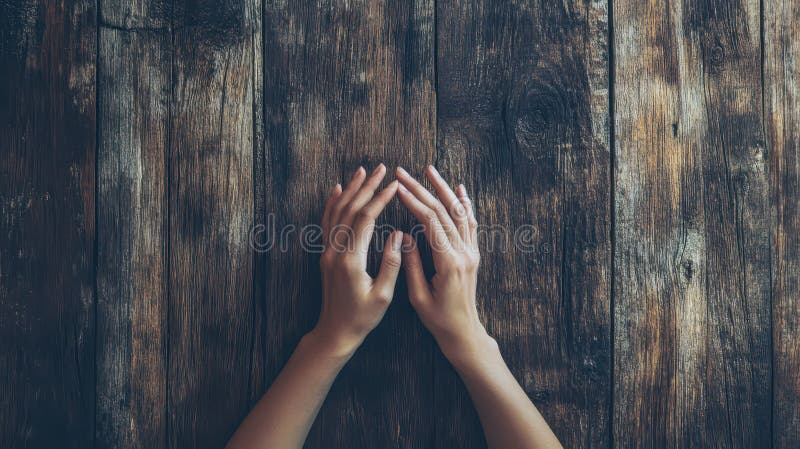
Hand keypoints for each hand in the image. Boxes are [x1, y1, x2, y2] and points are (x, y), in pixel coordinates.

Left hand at [312, 164, 402, 357]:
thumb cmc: (362, 318)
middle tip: (381, 168)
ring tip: (363, 171)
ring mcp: (327, 252)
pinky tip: (339, 190)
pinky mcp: (325, 254)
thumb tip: (397, 234)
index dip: (380, 200)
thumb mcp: (383, 295)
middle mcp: (335, 252)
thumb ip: (391, 263)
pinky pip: (327, 223)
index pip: (366, 220)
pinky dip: (333, 203)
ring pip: (337, 212)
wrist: (335, 331)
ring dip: (351, 190)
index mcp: (350, 260)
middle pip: (350, 210)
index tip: (394, 185)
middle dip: (367, 187)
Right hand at [395, 165, 492, 361]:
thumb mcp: (417, 296)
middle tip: (404, 172)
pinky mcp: (473, 254)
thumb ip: (411, 265)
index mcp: (448, 263)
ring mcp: (471, 252)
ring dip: (444, 189)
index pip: (430, 222)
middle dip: (422, 189)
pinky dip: (465, 203)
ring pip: (459, 212)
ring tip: (429, 170)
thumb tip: (404, 236)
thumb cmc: (437, 319)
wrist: (464, 332)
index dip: (413, 201)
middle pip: (443, 212)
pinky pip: (470, 223)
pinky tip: (459, 189)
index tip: (398, 187)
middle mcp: (464, 253)